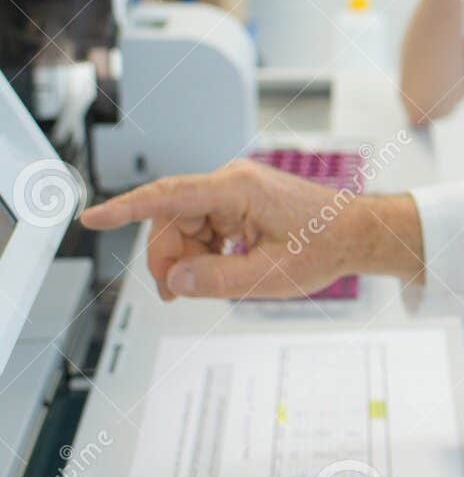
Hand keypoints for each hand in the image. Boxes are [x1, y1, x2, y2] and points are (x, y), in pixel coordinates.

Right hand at [79, 160, 422, 300]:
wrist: (357, 234)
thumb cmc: (325, 247)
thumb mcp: (269, 276)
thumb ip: (215, 280)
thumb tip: (174, 280)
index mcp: (238, 190)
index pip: (168, 197)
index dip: (125, 209)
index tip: (93, 218)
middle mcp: (233, 181)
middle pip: (173, 219)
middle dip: (168, 258)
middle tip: (175, 295)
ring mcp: (238, 189)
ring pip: (186, 225)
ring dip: (188, 257)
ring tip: (207, 285)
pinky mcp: (242, 200)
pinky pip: (205, 225)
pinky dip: (204, 250)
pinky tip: (221, 268)